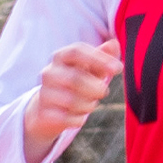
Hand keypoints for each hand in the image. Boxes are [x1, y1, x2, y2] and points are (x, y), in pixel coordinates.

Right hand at [22, 39, 122, 162]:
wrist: (49, 106)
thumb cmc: (76, 82)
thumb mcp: (90, 68)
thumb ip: (102, 56)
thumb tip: (114, 43)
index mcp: (61, 56)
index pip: (77, 51)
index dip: (99, 58)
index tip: (118, 68)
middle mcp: (49, 72)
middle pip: (75, 78)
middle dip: (96, 88)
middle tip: (104, 91)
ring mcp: (44, 92)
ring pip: (71, 101)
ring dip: (88, 105)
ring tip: (91, 103)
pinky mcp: (44, 112)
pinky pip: (66, 118)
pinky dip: (78, 119)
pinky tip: (79, 116)